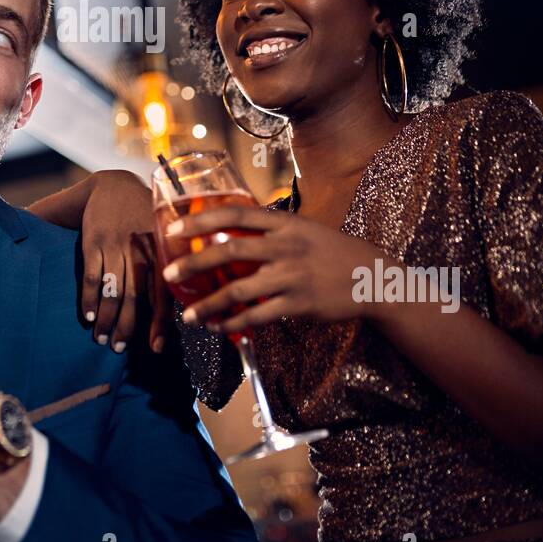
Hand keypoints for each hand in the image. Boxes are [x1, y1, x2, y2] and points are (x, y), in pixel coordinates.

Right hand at [80, 170, 172, 352]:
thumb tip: (187, 306)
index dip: (159, 323)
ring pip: (111, 290)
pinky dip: (89, 299)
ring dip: (106, 319)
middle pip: (134, 297)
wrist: (114, 184)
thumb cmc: (145, 218)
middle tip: (119, 349)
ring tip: (101, 339)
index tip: (154, 348)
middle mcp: (140, 249)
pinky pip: (91, 276)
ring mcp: (116, 244)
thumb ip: (172, 265)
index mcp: (162, 250)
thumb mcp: (165, 235)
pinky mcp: (94, 240)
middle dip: (126, 327)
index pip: (163, 292)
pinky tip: (89, 316)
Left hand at [161, 202, 388, 331]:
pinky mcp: (299, 304)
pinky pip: (258, 315)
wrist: (372, 278)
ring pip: (239, 290)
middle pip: (229, 250)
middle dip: (194, 263)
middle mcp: (286, 246)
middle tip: (170, 275)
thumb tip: (232, 231)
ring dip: (209, 304)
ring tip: (189, 315)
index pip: (236, 214)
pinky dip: (234, 323)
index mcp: (285, 223)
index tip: (174, 227)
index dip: (202, 219)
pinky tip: (219, 327)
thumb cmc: (333, 252)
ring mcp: (292, 276)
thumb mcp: (305, 230)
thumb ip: (272, 231)